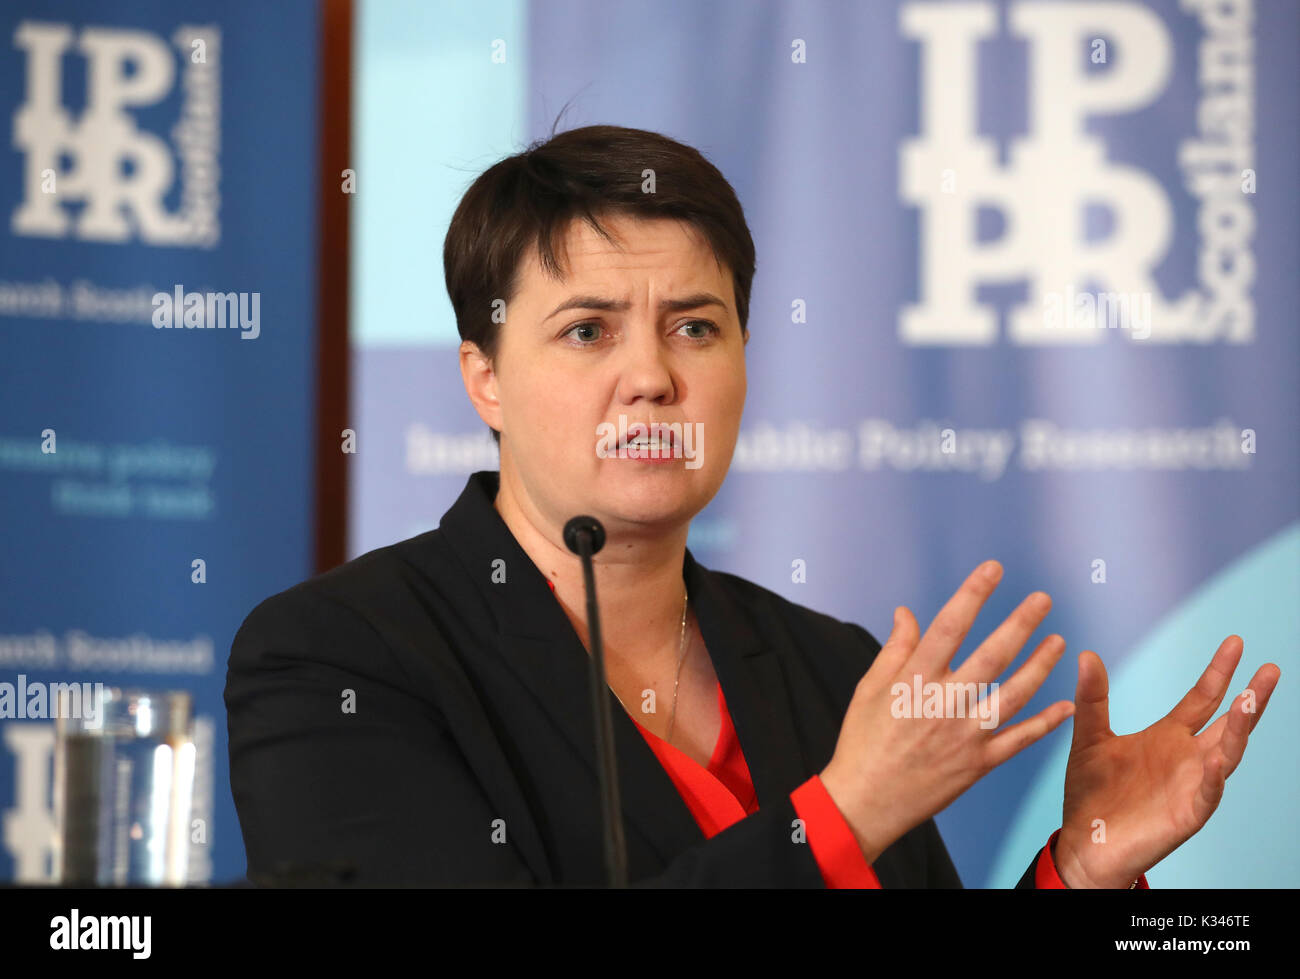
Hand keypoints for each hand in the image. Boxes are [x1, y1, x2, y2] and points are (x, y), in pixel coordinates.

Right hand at [820, 560, 1074, 863]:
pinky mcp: (978, 763)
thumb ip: (895, 648)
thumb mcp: (869, 688)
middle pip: (992, 655)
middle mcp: (944, 703)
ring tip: (1060, 641)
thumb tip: (907, 613)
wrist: (864, 802)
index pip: (950, 626)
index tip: (993, 570)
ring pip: (1013, 694)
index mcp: (914, 679)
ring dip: (1040, 665)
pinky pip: (1019, 740)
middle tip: (1043, 599)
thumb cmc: (862, 742)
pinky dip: (1044, 723)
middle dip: (1021, 623)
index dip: (973, 594)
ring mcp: (965, 734)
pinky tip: (1066, 706)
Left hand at [1053, 637, 1280, 887]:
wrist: (1084, 843)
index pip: (1201, 699)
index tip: (1235, 642)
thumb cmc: (1091, 793)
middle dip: (1249, 696)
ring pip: (1226, 753)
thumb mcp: (1088, 737)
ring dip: (1240, 729)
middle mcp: (1186, 758)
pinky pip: (1208, 793)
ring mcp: (1191, 785)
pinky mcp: (1187, 814)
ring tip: (1251, 700)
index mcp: (1166, 737)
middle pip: (1227, 721)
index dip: (1218, 672)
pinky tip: (1220, 758)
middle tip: (1270, 667)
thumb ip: (1092, 699)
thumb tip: (1086, 654)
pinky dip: (1216, 775)